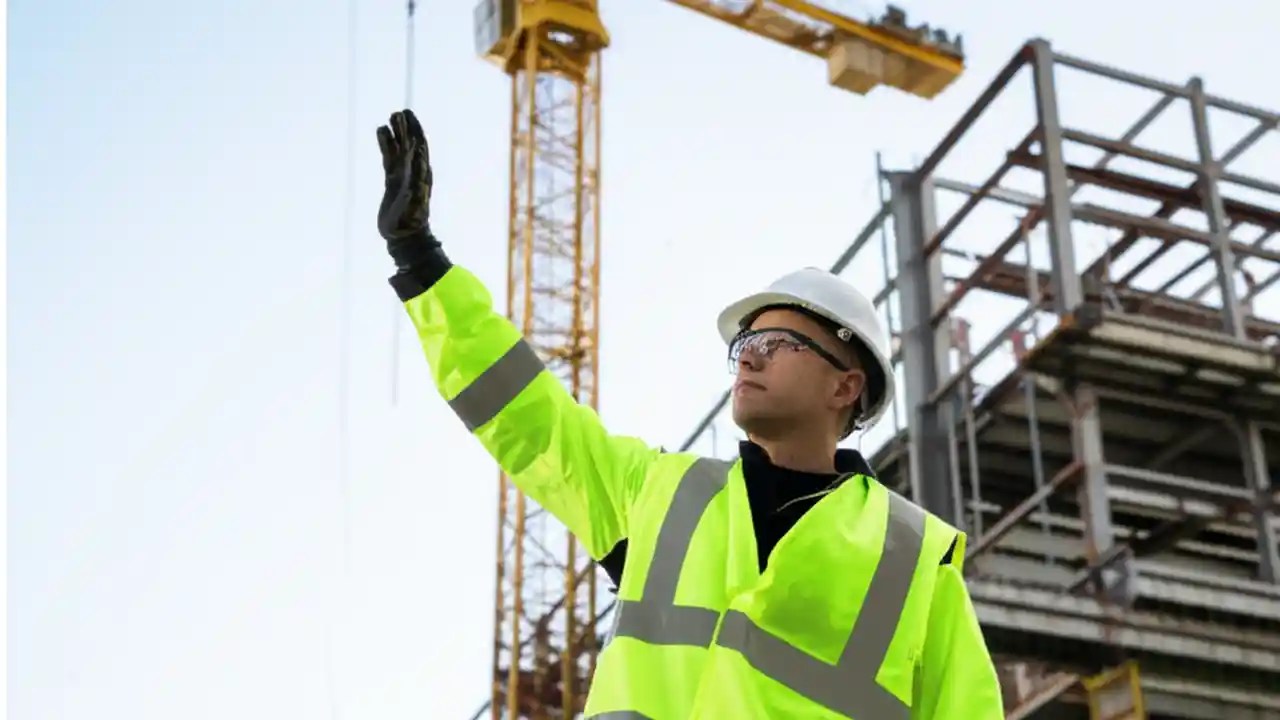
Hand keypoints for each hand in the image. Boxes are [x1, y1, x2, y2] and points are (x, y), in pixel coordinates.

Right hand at [376, 109, 432, 246]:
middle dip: (406, 128)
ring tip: (391, 117)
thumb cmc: (410, 222)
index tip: (409, 116)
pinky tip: (381, 132)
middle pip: (410, 144)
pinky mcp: (393, 181)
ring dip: (396, 134)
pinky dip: (386, 145)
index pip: (419, 147)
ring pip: (399, 149)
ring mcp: (403, 176)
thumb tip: (418, 158)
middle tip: (400, 112)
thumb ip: (415, 181)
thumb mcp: (413, 202)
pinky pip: (389, 158)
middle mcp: (413, 172)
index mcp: (420, 174)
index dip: (415, 131)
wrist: (404, 237)